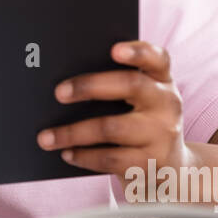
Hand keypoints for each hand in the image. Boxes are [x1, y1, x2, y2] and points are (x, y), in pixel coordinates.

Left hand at [36, 40, 188, 179]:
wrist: (171, 167)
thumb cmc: (142, 122)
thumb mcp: (140, 100)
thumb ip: (115, 85)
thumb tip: (66, 83)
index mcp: (161, 79)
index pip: (157, 58)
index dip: (137, 52)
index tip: (113, 50)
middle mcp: (167, 103)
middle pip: (130, 85)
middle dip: (90, 86)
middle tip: (58, 92)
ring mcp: (162, 134)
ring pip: (111, 128)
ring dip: (72, 132)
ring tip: (46, 137)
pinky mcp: (150, 163)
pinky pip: (110, 158)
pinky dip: (84, 156)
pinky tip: (66, 153)